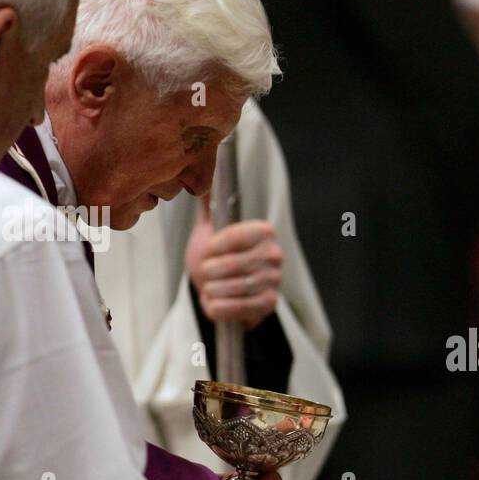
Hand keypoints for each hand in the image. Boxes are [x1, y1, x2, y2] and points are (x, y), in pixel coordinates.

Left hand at [186, 196, 283, 330]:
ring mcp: (275, 280)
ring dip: (214, 289)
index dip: (213, 247)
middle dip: (211, 271)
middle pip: (236, 263)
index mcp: (264, 231)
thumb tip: (205, 172)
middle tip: (203, 272)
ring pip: (237, 287)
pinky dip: (220, 307)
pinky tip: (214, 302)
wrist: (221, 291)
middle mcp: (275, 254)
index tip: (204, 252)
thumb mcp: (208, 229)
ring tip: (208, 287)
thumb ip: (208, 203)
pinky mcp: (270, 303)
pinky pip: (241, 308)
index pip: (235, 236)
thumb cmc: (214, 258)